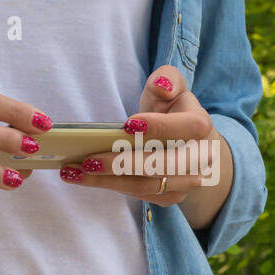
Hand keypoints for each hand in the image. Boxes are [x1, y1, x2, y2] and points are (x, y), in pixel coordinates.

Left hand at [57, 65, 221, 205]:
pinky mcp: (170, 196)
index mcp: (200, 126)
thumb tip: (161, 85)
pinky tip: (81, 177)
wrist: (189, 142)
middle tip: (87, 160)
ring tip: (74, 171)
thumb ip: (168, 79)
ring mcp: (186, 181)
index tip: (127, 125)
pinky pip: (139, 195)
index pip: (185, 129)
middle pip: (161, 165)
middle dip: (121, 164)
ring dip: (107, 180)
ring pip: (146, 185)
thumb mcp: (171, 86)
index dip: (158, 128)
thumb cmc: (173, 110)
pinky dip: (109, 187)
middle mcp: (199, 158)